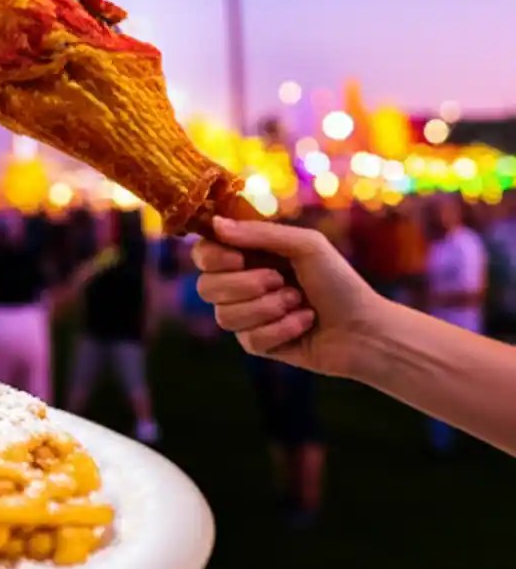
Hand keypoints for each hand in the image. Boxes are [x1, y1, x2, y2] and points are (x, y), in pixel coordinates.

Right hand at [191, 216, 385, 377]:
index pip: (204, 254)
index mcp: (249, 257)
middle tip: (281, 281)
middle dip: (246, 285)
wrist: (365, 327)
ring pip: (225, 316)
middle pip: (205, 287)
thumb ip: (259, 234)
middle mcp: (241, 286)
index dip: (213, 258)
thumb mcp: (306, 245)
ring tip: (298, 303)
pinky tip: (304, 324)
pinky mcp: (257, 344)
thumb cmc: (339, 281)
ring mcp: (247, 317)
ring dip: (269, 308)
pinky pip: (249, 339)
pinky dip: (282, 329)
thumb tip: (214, 224)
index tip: (238, 259)